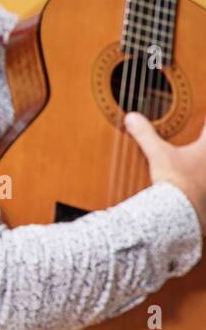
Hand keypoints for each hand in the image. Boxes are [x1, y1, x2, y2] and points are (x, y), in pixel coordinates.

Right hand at [125, 111, 205, 228]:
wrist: (181, 212)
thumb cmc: (175, 181)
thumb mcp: (157, 154)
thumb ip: (145, 134)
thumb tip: (131, 116)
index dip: (202, 123)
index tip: (201, 120)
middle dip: (202, 145)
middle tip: (197, 144)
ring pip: (205, 168)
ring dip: (200, 165)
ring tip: (195, 165)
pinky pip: (204, 191)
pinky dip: (200, 187)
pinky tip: (194, 188)